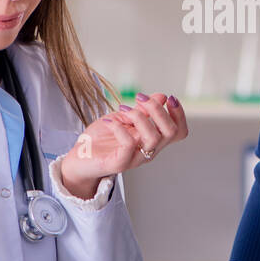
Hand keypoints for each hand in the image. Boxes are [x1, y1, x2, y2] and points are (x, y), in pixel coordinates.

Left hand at [60, 93, 188, 197]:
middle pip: (171, 132)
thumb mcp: (124, 118)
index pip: (179, 131)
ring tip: (123, 109)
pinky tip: (109, 121)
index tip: (169, 98)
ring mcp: (135, 159)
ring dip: (139, 116)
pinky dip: (120, 127)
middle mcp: (149, 151)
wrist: (80, 158)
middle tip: (140, 98)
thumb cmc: (102, 138)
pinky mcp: (120, 163)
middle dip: (158, 109)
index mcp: (152, 141)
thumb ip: (142, 110)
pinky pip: (129, 144)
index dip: (179, 114)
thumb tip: (162, 96)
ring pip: (153, 137)